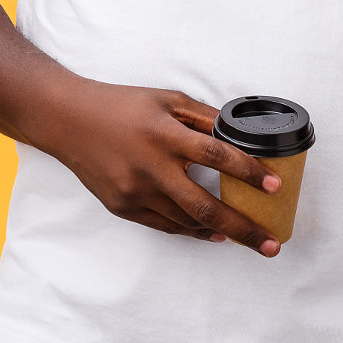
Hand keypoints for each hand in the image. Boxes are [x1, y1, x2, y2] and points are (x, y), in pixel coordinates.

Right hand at [32, 80, 284, 255]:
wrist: (68, 121)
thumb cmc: (121, 105)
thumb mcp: (166, 99)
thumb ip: (204, 117)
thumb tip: (239, 135)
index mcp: (164, 134)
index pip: (216, 156)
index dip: (248, 172)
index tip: (274, 186)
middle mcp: (150, 167)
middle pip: (204, 206)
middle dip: (243, 228)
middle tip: (271, 243)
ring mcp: (134, 191)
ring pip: (186, 221)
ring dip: (220, 231)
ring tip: (247, 238)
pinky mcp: (123, 207)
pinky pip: (165, 226)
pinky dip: (192, 231)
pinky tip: (213, 233)